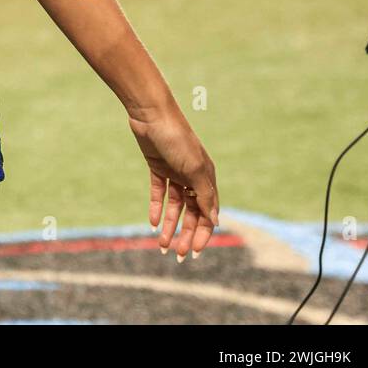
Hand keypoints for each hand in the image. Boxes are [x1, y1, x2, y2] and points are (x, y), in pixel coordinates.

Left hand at [126, 102, 218, 259]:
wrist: (151, 113)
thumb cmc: (176, 138)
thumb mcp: (193, 168)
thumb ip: (204, 194)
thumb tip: (216, 221)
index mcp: (206, 178)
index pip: (208, 213)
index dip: (203, 234)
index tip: (194, 252)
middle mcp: (192, 177)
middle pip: (191, 213)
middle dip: (185, 234)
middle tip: (176, 254)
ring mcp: (174, 172)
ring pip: (174, 206)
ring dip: (169, 225)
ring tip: (160, 244)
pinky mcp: (157, 167)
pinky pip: (158, 192)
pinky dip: (156, 207)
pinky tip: (152, 222)